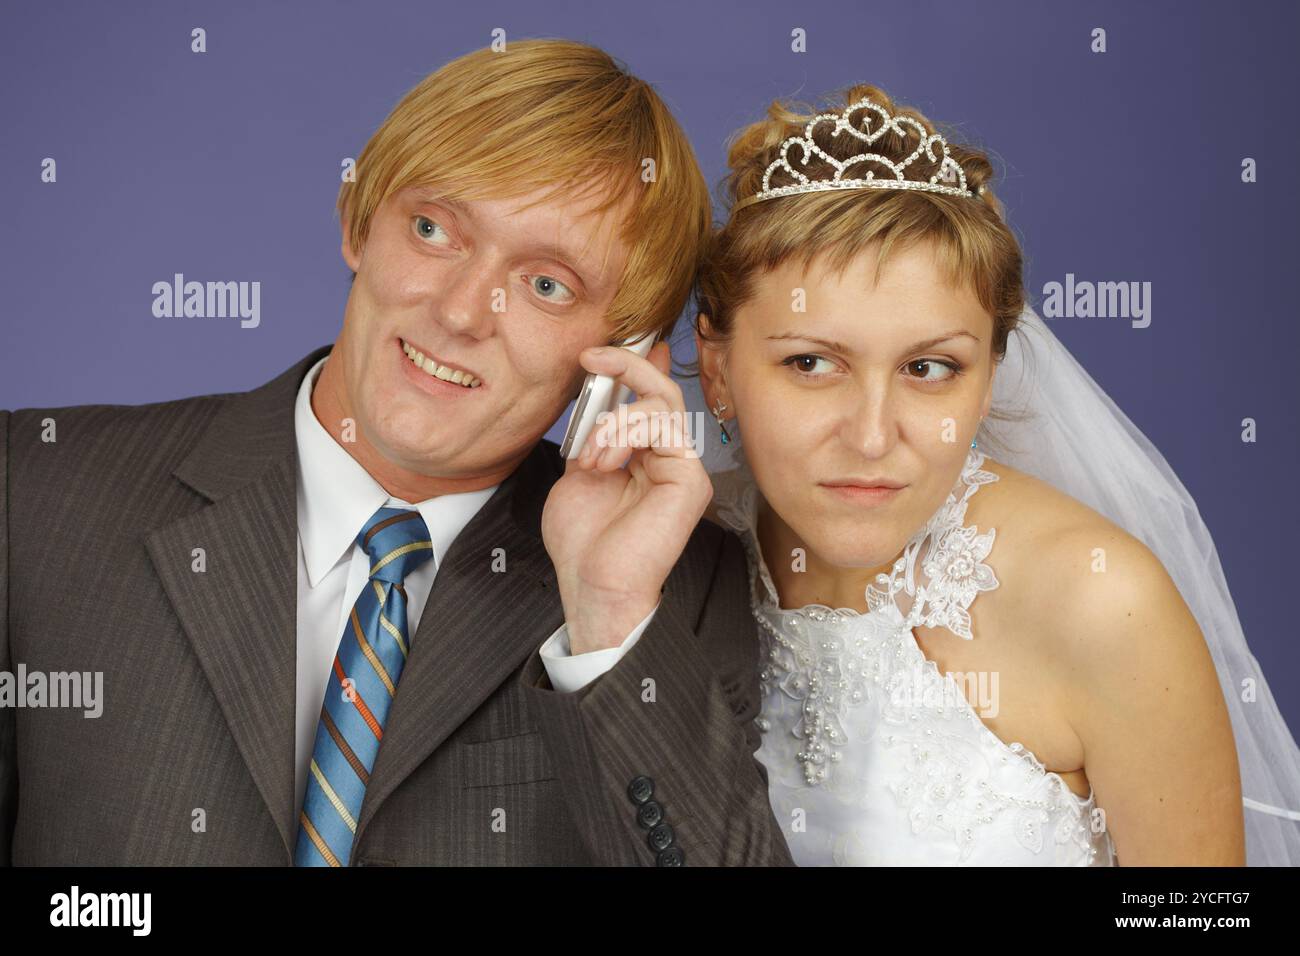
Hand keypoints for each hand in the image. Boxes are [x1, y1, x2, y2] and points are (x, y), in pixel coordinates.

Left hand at [542, 341, 712, 654]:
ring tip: (589, 455)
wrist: (592, 584)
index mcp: (646, 456)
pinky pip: (663, 428)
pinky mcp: (690, 478)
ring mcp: (684, 467)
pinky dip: (623, 434)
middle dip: (626, 365)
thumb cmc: (583, 540)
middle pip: (662, 390)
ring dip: (613, 421)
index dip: (635, 365)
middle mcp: (670, 458)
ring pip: (661, 404)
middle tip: (591, 359)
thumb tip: (598, 392)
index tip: (599, 352)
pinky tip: (603, 463)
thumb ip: (593, 433)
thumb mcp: (579, 471)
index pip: (651, 398)